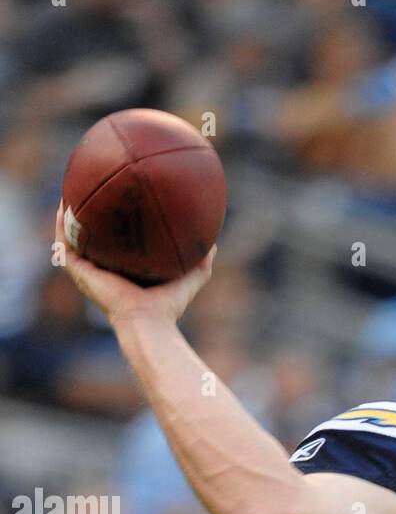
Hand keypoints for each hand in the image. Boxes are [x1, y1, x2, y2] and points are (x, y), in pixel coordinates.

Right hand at [53, 199, 215, 329]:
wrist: (147, 321)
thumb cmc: (167, 307)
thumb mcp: (189, 278)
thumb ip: (201, 262)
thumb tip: (214, 244)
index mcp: (123, 275)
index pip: (115, 249)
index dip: (113, 230)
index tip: (115, 208)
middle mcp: (102, 273)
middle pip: (90, 241)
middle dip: (87, 219)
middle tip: (89, 195)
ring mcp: (88, 273)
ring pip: (71, 240)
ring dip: (68, 217)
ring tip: (70, 193)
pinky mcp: (79, 272)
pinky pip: (65, 244)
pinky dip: (63, 224)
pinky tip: (65, 204)